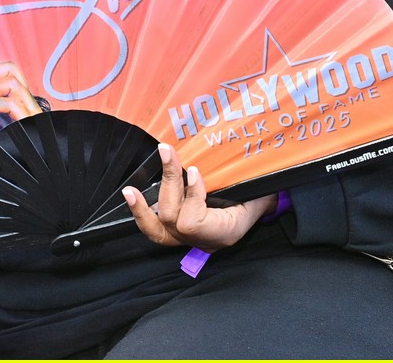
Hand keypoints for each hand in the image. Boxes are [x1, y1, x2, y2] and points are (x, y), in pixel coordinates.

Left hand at [122, 143, 277, 252]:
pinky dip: (141, 211)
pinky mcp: (176, 233)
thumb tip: (234, 151)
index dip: (190, 197)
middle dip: (169, 182)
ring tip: (135, 185)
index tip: (194, 171)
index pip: (192, 223)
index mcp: (224, 232)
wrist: (261, 209)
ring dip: (146, 201)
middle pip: (172, 218)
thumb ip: (244, 177)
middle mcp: (203, 240)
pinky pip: (153, 229)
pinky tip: (131, 194)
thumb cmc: (260, 195)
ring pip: (157, 227)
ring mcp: (187, 240)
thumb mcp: (259, 188)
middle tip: (168, 151)